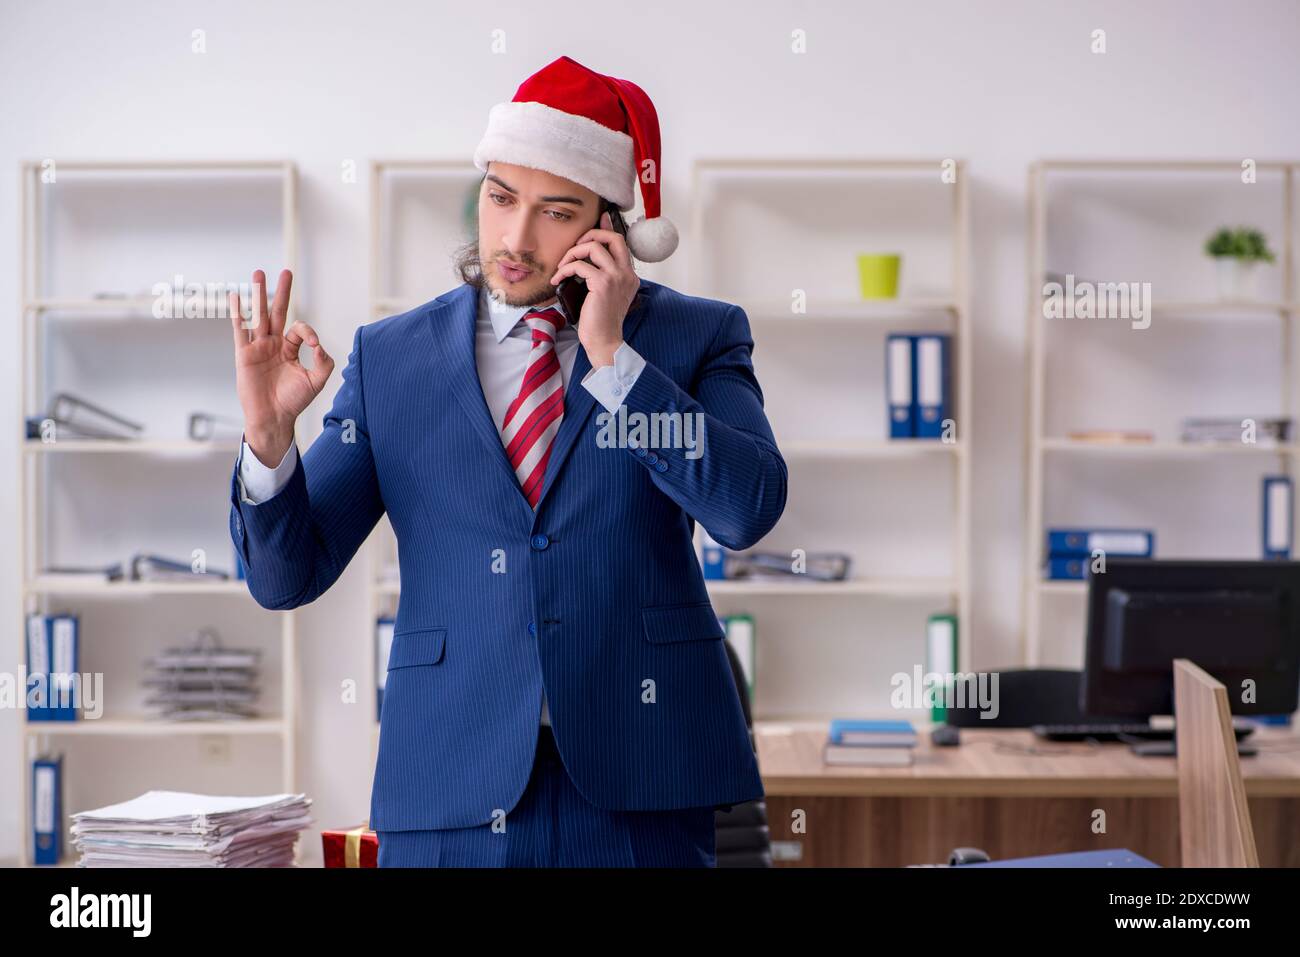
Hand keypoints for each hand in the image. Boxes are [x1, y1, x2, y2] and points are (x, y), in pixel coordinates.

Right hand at [229, 268, 333, 463]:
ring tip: (259, 274)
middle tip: (286, 272)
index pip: (299, 329)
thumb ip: (323, 362)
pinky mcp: (244, 355)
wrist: (273, 418)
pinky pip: (240, 331)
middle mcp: (273, 345)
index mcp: (289, 349)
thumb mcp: (316, 381)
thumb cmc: (293, 401)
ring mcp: (257, 348)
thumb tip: (319, 345)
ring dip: (259, 295)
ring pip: (259, 316)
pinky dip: (238, 314)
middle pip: (277, 312)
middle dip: (282, 292)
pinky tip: (235, 297)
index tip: (314, 345)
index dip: (308, 333)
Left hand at [549, 211, 638, 366]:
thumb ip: (601, 275)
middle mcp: (627, 274)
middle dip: (591, 235)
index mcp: (629, 276)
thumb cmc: (600, 322)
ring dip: (573, 252)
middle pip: (613, 238)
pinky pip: (580, 266)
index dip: (608, 228)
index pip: (620, 243)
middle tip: (576, 245)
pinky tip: (558, 279)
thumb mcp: (604, 295)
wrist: (604, 341)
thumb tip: (587, 260)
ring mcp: (616, 278)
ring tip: (562, 266)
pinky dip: (565, 269)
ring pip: (594, 247)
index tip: (600, 218)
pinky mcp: (603, 284)